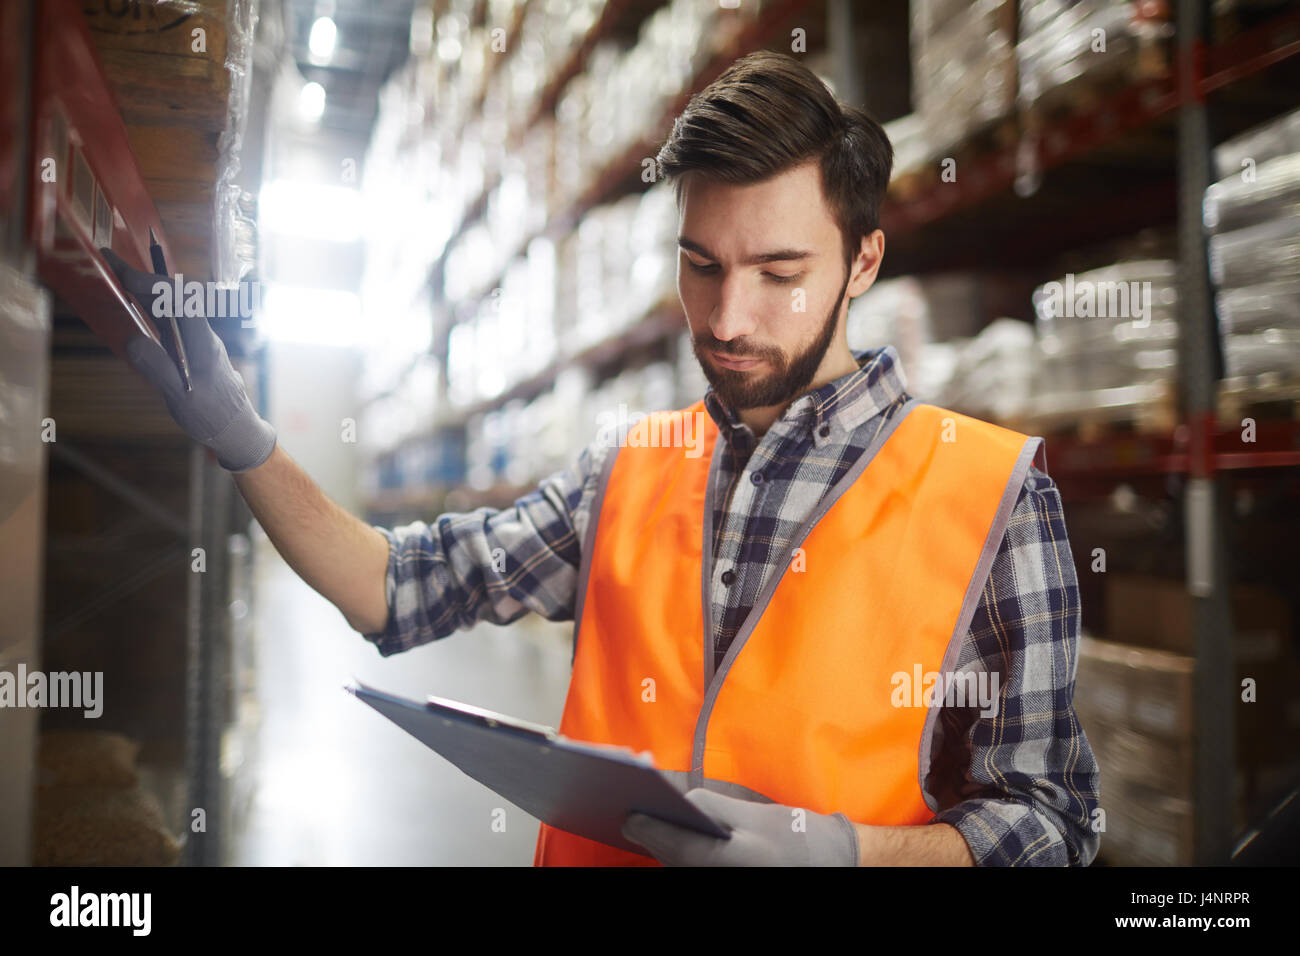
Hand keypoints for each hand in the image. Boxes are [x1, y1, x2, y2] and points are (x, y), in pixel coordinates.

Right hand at [101, 247, 275, 471]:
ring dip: (147, 289)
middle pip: (176, 297)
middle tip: (110, 261)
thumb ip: (158, 369)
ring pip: (175, 307)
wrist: (237, 429)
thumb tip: (134, 340)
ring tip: (116, 277)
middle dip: (144, 277)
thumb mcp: (181, 398)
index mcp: (204, 344)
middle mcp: (205, 336)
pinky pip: (174, 320)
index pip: (182, 302)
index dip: (154, 284)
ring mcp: (202, 340)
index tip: (124, 275)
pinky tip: (137, 305)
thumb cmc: (212, 416)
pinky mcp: (196, 348)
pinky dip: (154, 307)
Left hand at [622, 788, 859, 865]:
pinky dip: (672, 843)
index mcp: (723, 861)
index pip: (674, 845)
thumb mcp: (756, 816)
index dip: (647, 826)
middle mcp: (712, 877)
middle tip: (627, 795)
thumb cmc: (794, 837)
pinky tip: (663, 823)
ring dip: (658, 835)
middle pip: (667, 854)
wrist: (826, 863)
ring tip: (639, 804)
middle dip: (649, 826)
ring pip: (672, 860)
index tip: (628, 811)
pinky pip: (684, 863)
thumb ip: (714, 806)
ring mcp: (713, 880)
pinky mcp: (716, 876)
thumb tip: (681, 799)